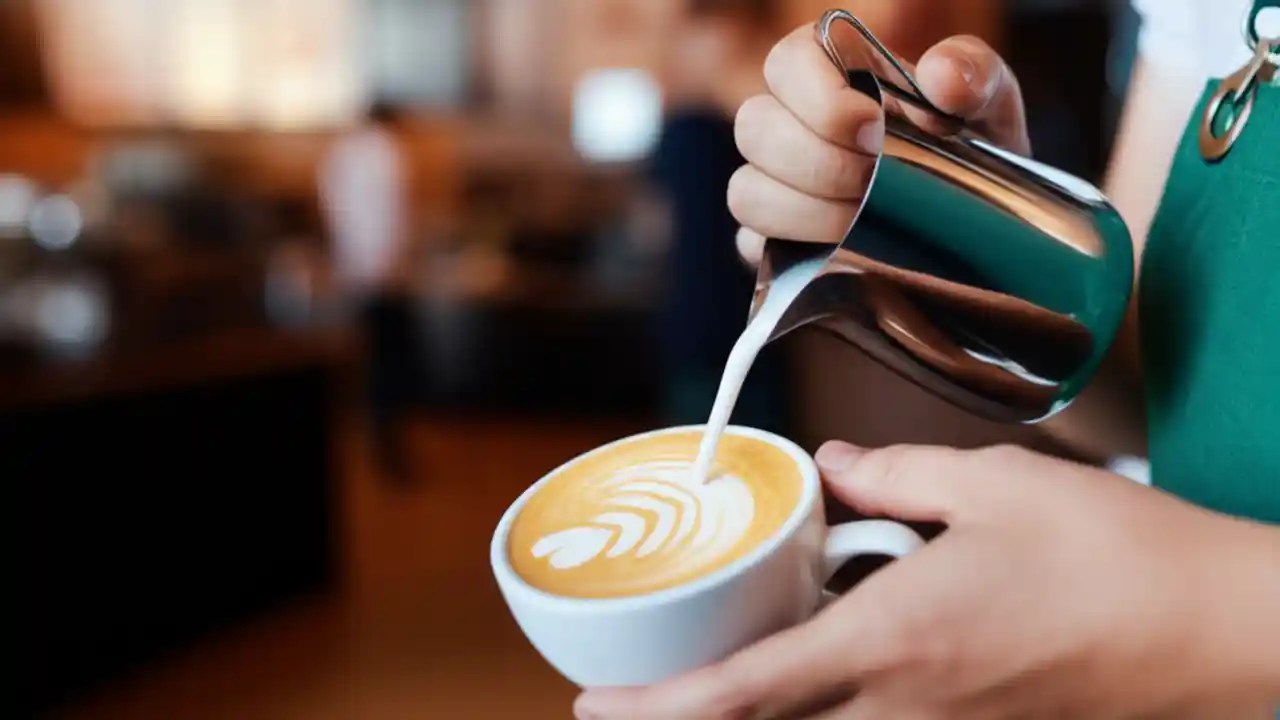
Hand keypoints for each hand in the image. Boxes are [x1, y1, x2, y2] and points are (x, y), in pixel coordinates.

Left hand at [576, 444, 1279, 718]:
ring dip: (758, 711)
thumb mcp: (993, 485)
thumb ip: (895, 474)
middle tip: (638, 682)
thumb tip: (834, 467)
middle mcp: (904, 707)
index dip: (659, 711)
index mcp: (893, 642)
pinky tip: (822, 661)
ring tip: (717, 665)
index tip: (595, 708)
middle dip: (691, 719)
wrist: (1218, 631)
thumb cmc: (1116, 557)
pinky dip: (822, 706)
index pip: (746, 696)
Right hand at [731, 25, 1030, 262]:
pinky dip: (798, 246)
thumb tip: (941, 77)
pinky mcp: (773, 241)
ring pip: (747, 191)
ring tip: (862, 221)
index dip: (820, 97)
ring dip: (806, 210)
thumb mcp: (989, 104)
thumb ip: (972, 72)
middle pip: (754, 126)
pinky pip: (753, 243)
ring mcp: (775, 185)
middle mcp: (791, 124)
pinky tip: (843, 248)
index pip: (787, 62)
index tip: (872, 127)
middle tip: (873, 182)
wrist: (977, 232)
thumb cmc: (972, 155)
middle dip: (818, 162)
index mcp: (833, 73)